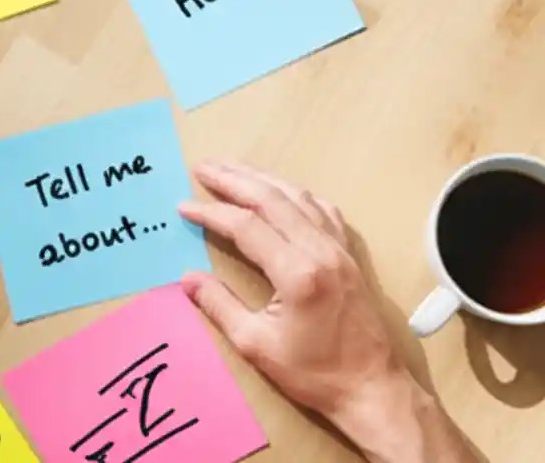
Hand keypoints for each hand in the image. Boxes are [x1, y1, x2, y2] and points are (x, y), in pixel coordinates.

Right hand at [179, 161, 475, 462]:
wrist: (373, 388)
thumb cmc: (314, 373)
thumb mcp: (255, 345)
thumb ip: (219, 306)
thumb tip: (187, 278)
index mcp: (298, 273)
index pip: (247, 226)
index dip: (212, 213)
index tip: (184, 207)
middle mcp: (322, 251)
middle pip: (273, 199)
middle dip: (234, 180)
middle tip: (203, 167)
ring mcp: (340, 250)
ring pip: (299, 198)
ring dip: (264, 179)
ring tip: (234, 169)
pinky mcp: (351, 256)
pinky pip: (323, 211)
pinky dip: (297, 194)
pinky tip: (283, 191)